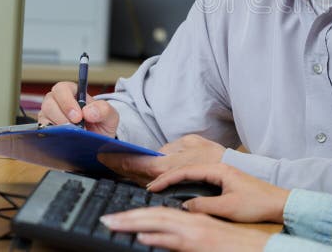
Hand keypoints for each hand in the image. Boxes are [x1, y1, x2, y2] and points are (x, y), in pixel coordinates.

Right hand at [38, 81, 118, 136]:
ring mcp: (49, 115)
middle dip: (62, 116)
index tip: (78, 116)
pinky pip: (42, 130)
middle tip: (76, 127)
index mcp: (73, 92)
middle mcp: (58, 101)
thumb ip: (104, 109)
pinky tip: (65, 139)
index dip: (67, 101)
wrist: (98, 140)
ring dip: (59, 127)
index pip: (62, 89)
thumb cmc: (101, 123)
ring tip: (73, 134)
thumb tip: (89, 111)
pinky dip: (53, 135)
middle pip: (49, 102)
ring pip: (44, 117)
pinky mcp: (45, 129)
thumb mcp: (110, 115)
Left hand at [98, 135, 226, 184]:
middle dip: (116, 166)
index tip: (101, 153)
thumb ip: (171, 147)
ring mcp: (165, 185)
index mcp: (163, 165)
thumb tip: (157, 151)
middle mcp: (161, 178)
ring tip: (112, 164)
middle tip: (101, 159)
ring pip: (139, 180)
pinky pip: (149, 183)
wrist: (230, 173)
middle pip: (132, 173)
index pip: (133, 162)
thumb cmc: (214, 157)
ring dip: (124, 172)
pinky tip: (132, 174)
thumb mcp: (192, 142)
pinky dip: (137, 177)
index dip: (115, 158)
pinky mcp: (171, 188)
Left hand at [100, 207, 270, 251]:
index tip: (118, 217)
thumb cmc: (237, 240)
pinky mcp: (200, 243)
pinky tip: (143, 238)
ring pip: (160, 223)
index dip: (138, 214)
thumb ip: (189, 230)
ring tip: (114, 224)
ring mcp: (196, 233)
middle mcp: (193, 222)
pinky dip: (158, 237)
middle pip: (154, 216)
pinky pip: (175, 240)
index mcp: (194, 219)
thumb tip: (165, 234)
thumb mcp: (209, 233)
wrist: (262, 241)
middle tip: (106, 220)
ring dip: (135, 224)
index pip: (160, 212)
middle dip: (128, 218)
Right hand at [148, 163, 289, 223]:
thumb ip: (203, 205)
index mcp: (219, 169)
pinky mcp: (225, 175)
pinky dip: (186, 174)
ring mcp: (222, 169)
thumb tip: (183, 206)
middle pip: (187, 165)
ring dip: (175, 173)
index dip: (167, 179)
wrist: (278, 202)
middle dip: (166, 174)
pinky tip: (180, 180)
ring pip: (192, 167)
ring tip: (160, 182)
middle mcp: (219, 165)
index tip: (153, 188)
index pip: (186, 170)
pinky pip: (200, 171)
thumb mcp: (227, 208)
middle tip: (150, 186)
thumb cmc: (256, 204)